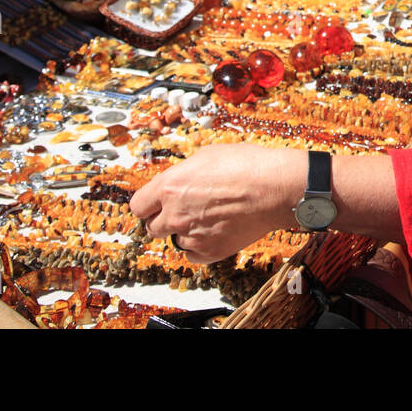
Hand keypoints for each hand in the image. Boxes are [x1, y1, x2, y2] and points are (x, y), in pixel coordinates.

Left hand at [129, 143, 304, 264]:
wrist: (273, 188)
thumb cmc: (246, 166)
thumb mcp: (207, 155)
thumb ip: (185, 172)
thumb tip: (180, 179)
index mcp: (169, 187)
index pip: (138, 206)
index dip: (147, 204)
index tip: (155, 204)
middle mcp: (174, 214)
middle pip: (151, 227)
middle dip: (162, 219)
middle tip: (181, 211)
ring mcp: (191, 235)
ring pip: (175, 241)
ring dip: (185, 232)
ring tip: (207, 218)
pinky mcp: (209, 252)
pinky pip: (193, 255)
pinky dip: (200, 246)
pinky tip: (214, 232)